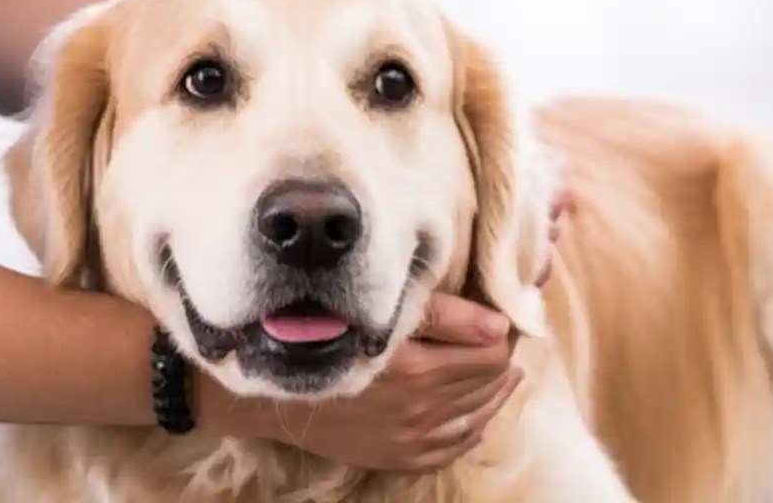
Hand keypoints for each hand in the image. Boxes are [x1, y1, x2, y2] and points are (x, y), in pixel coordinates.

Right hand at [209, 294, 519, 471]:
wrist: (272, 391)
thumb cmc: (320, 338)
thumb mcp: (377, 315)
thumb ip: (443, 314)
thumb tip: (499, 323)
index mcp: (417, 369)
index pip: (491, 351)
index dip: (500, 329)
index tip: (496, 315)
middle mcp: (421, 409)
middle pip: (489, 381)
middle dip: (498, 357)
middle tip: (495, 337)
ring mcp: (413, 438)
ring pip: (480, 414)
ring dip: (493, 390)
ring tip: (497, 371)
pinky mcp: (402, 457)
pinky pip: (456, 446)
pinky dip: (473, 426)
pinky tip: (474, 412)